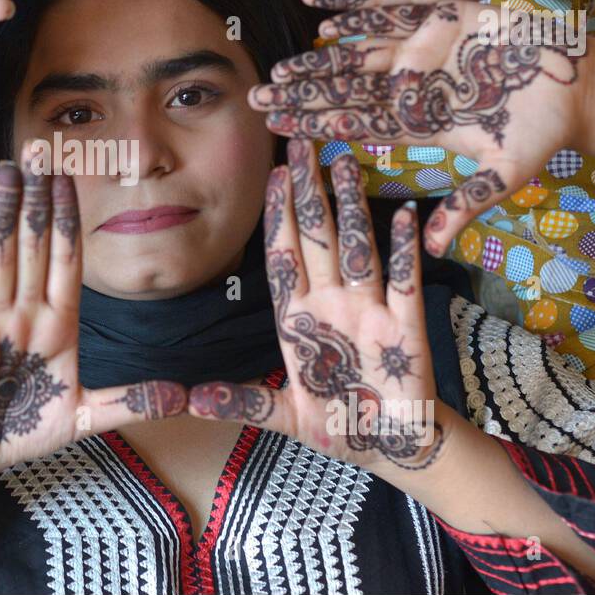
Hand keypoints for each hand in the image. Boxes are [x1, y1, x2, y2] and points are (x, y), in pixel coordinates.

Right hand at [0, 153, 186, 481]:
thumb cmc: (23, 431)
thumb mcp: (83, 418)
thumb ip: (129, 403)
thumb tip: (184, 398)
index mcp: (56, 327)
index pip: (66, 262)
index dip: (70, 221)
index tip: (69, 179)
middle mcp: (22, 316)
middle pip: (32, 249)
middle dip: (37, 203)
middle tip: (38, 153)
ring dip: (0, 218)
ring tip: (4, 175)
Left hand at [187, 140, 444, 475]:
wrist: (391, 449)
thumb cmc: (337, 428)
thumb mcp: (282, 416)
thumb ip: (241, 402)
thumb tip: (189, 400)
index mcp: (298, 320)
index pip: (283, 257)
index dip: (277, 217)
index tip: (272, 176)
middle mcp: (331, 305)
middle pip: (317, 239)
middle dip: (309, 193)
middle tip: (304, 146)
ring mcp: (368, 312)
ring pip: (356, 248)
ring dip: (351, 207)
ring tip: (345, 162)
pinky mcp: (405, 328)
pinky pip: (404, 282)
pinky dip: (404, 250)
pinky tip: (405, 215)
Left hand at [248, 1, 582, 254]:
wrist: (581, 86)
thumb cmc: (543, 133)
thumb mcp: (503, 173)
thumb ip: (466, 205)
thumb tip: (432, 246)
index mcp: (419, 122)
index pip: (357, 125)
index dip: (318, 126)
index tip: (278, 130)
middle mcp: (413, 88)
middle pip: (348, 91)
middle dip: (303, 94)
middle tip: (257, 96)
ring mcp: (427, 54)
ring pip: (362, 55)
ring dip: (322, 59)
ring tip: (282, 64)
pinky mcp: (447, 22)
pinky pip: (399, 20)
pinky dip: (366, 20)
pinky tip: (327, 23)